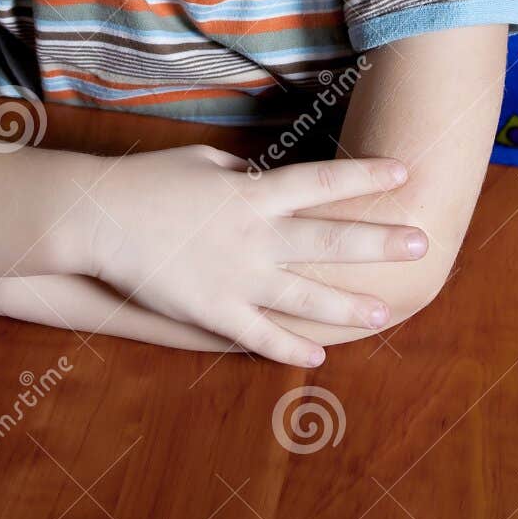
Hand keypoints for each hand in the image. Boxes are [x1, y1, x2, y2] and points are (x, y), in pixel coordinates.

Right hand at [86, 146, 427, 367]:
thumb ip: (235, 169)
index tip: (403, 173)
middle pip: (330, 240)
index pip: (322, 181)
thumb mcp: (197, 161)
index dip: (365, 178)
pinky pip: (262, 336)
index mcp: (252, 192)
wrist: (96, 218)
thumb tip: (257, 171)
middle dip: (380, 242)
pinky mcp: (213, 311)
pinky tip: (318, 358)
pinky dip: (291, 348)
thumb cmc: (143, 181)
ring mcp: (237, 277)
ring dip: (348, 306)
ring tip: (384, 312)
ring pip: (307, 296)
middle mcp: (256, 235)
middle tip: (421, 244)